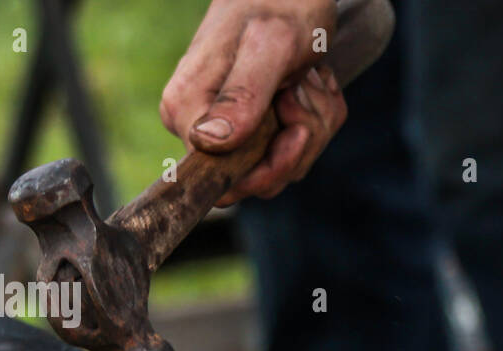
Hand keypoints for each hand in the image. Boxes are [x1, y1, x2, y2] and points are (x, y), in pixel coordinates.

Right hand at [160, 0, 346, 202]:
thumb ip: (242, 96)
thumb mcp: (270, 47)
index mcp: (186, 111)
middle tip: (306, 87)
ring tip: (308, 78)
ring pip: (283, 164)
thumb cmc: (280, 4)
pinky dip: (315, 117)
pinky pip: (292, 148)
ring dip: (313, 122)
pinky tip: (312, 82)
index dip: (271, 163)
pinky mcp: (250, 126)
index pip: (225, 181)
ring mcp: (225, 128)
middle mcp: (198, 125)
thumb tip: (209, 143)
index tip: (294, 122)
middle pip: (261, 179)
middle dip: (300, 139)